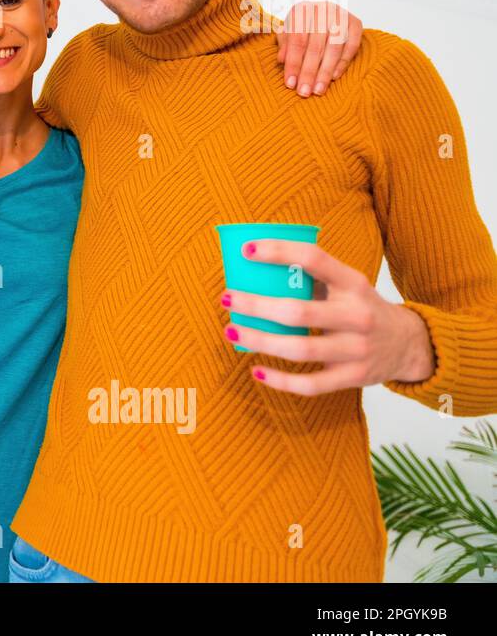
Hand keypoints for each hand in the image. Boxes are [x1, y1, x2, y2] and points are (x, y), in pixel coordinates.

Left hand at [221, 239, 434, 395]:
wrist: (409, 344)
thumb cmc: (361, 307)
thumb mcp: (348, 284)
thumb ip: (313, 277)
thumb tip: (255, 270)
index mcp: (353, 283)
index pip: (314, 259)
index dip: (278, 251)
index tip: (246, 251)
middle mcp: (357, 315)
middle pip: (298, 311)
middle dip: (256, 306)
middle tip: (227, 299)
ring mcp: (357, 350)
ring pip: (300, 349)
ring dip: (260, 341)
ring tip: (232, 331)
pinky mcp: (353, 377)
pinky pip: (311, 384)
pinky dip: (280, 380)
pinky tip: (256, 371)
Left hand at [277, 1, 362, 96]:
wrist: (320, 13)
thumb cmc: (301, 27)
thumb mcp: (287, 33)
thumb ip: (284, 45)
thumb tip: (282, 60)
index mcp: (301, 11)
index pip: (296, 41)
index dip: (293, 64)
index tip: (290, 84)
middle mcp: (322, 10)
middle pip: (315, 46)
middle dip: (309, 72)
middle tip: (304, 92)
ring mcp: (340, 15)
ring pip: (334, 47)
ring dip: (325, 71)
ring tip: (318, 90)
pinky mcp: (356, 22)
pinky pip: (352, 45)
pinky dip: (343, 62)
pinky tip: (333, 77)